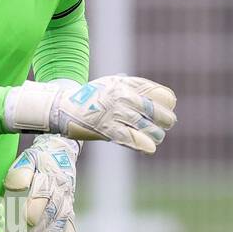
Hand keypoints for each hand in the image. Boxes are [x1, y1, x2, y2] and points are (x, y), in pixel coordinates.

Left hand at [3, 134, 79, 231]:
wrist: (60, 151)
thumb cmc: (37, 160)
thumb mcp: (26, 159)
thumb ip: (19, 174)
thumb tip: (15, 187)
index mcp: (45, 176)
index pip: (38, 193)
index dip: (26, 209)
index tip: (15, 221)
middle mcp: (58, 188)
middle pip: (50, 209)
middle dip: (37, 225)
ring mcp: (65, 198)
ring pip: (61, 218)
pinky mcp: (70, 206)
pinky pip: (72, 222)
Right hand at [5, 76, 176, 152]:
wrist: (62, 107)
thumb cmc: (88, 97)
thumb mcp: (110, 83)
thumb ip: (131, 86)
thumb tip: (154, 94)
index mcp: (126, 84)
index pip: (157, 92)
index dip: (168, 100)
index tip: (170, 106)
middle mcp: (123, 97)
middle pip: (155, 111)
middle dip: (165, 119)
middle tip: (167, 124)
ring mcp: (116, 114)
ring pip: (147, 127)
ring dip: (155, 134)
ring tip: (156, 137)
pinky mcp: (108, 129)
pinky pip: (132, 138)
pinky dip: (144, 144)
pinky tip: (150, 148)